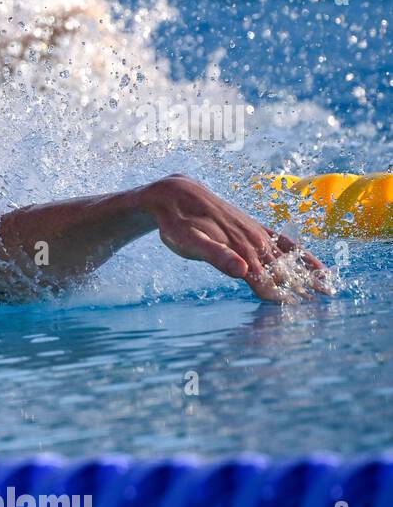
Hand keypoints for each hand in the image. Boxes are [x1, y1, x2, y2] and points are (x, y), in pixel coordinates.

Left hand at [140, 174, 332, 301]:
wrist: (177, 194)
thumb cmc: (177, 222)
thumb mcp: (189, 241)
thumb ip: (215, 256)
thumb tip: (242, 271)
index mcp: (239, 249)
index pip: (263, 280)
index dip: (277, 297)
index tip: (294, 313)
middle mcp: (253, 242)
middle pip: (281, 272)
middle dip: (300, 290)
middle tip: (321, 310)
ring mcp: (257, 234)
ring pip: (288, 259)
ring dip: (308, 275)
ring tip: (329, 290)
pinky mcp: (257, 229)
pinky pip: (286, 243)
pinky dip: (302, 255)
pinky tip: (317, 265)